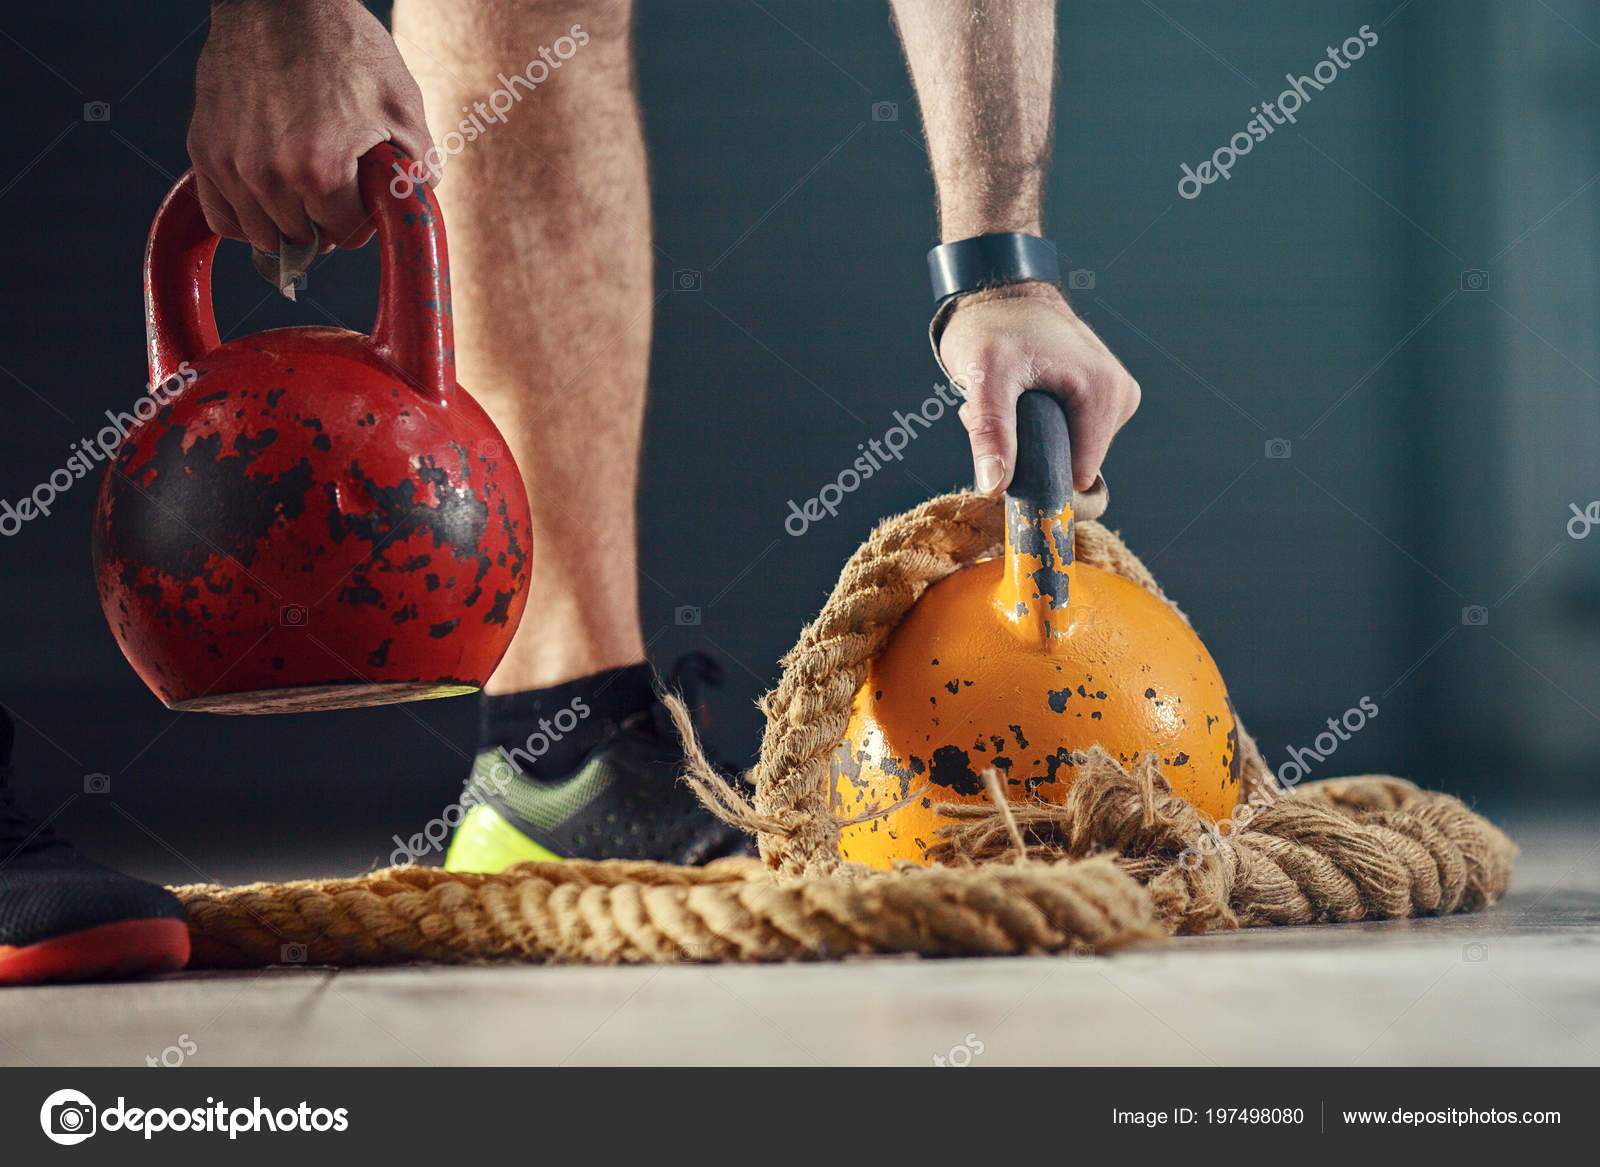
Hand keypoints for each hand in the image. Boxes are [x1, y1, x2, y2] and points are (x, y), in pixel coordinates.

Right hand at [187, 0, 436, 252]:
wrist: (280, 2)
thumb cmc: (344, 47)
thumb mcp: (402, 105)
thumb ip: (418, 166)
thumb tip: (416, 204)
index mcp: (320, 170)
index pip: (346, 236)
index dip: (362, 220)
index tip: (362, 197)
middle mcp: (268, 175)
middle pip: (304, 239)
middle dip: (326, 221)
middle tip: (336, 186)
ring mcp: (230, 165)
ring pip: (264, 235)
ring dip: (287, 223)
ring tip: (303, 190)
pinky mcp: (204, 150)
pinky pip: (222, 216)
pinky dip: (244, 219)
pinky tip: (265, 202)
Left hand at [937, 282, 1139, 492]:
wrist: (1000, 293)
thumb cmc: (992, 327)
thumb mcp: (984, 377)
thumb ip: (991, 432)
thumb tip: (996, 487)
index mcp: (1106, 392)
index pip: (1077, 473)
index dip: (1033, 471)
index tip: (1001, 442)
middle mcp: (1121, 395)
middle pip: (1071, 461)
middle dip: (1027, 448)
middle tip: (997, 409)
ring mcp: (1115, 396)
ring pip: (1066, 449)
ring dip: (1028, 437)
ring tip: (1008, 397)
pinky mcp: (1102, 398)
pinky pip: (1069, 433)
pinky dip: (1038, 425)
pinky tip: (1022, 396)